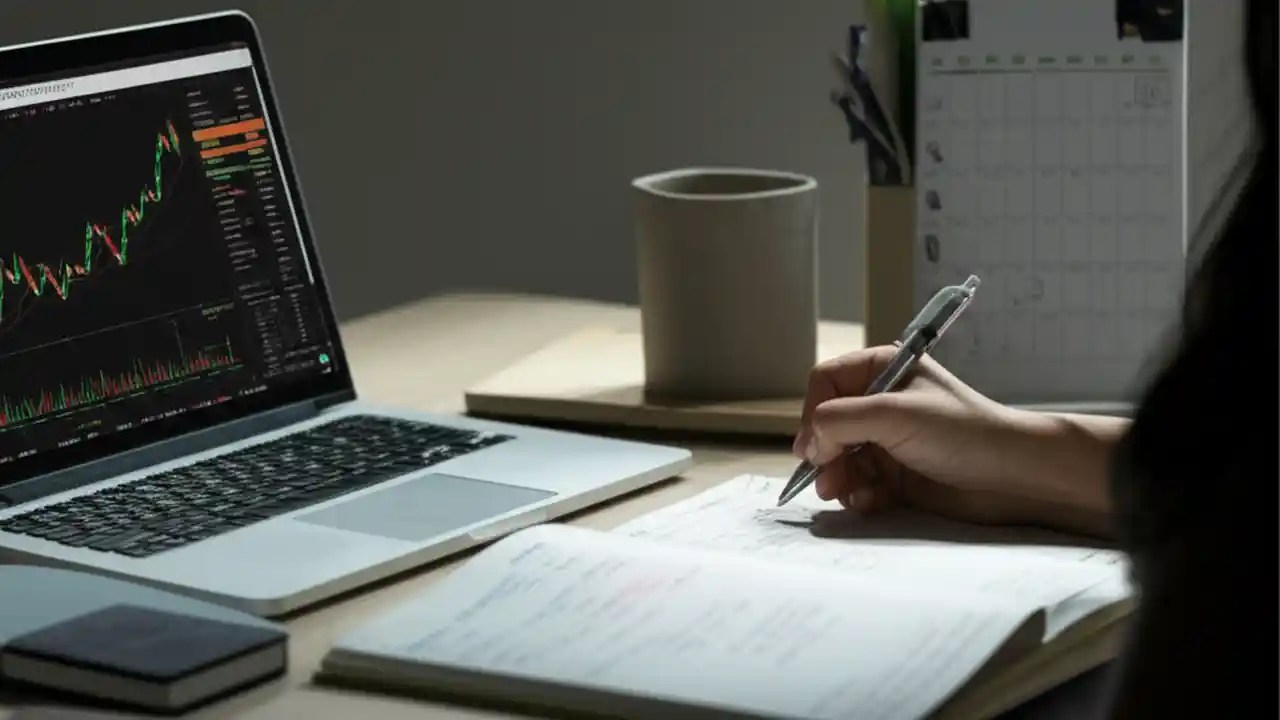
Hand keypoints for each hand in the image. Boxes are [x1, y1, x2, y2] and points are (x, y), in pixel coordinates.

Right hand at [793, 346, 1121, 534]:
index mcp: (882, 370)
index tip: (814, 445)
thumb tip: (807, 443)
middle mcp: (881, 403)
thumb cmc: (963, 431)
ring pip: (838, 458)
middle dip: (824, 453)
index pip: (824, 383)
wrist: (1013, 476)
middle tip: (826, 478)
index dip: (812, 413)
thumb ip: (841, 420)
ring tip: (843, 493)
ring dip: (837, 478)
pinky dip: (857, 494)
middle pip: (826, 425)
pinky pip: (858, 484)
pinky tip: (869, 502)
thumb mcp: (895, 414)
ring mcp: (888, 440)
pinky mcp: (896, 475)